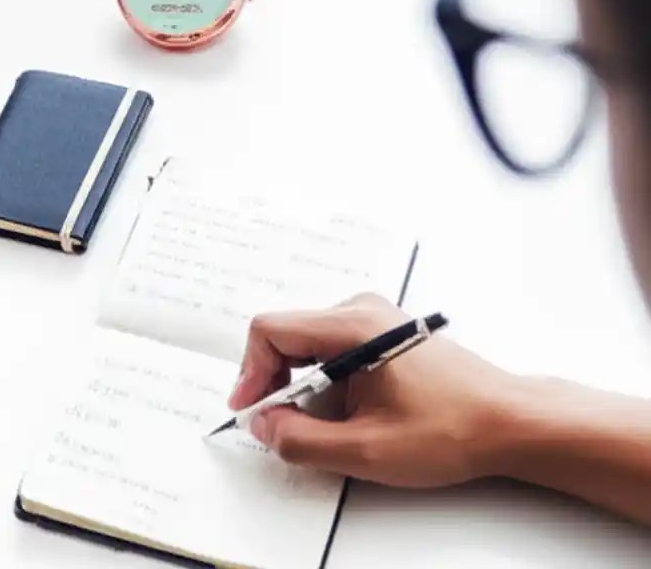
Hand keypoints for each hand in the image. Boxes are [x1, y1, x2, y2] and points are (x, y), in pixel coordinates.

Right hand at [228, 293, 522, 487]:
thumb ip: (300, 440)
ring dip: (301, 386)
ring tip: (317, 425)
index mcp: (354, 326)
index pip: (271, 330)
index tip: (249, 409)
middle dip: (273, 382)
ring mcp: (376, 321)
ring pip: (309, 346)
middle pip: (287, 335)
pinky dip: (324, 382)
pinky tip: (343, 414)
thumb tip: (265, 426)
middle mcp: (363, 312)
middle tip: (276, 423)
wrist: (512, 423)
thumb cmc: (454, 430)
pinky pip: (334, 351)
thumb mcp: (364, 450)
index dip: (249, 372)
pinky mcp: (386, 337)